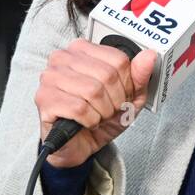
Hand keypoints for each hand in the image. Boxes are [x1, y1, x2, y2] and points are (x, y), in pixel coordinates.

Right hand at [36, 39, 157, 167]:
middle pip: (107, 75)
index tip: (121, 96)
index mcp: (83, 50)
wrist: (79, 144)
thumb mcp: (128, 96)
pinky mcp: (45, 99)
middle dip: (114, 101)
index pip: (118, 60)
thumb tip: (149, 56)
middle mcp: (63, 58)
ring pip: (93, 91)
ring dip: (102, 112)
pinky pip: (79, 108)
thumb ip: (139, 76)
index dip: (126, 85)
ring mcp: (51, 78)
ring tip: (96, 115)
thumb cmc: (99, 116)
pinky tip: (84, 122)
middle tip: (108, 110)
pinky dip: (89, 121)